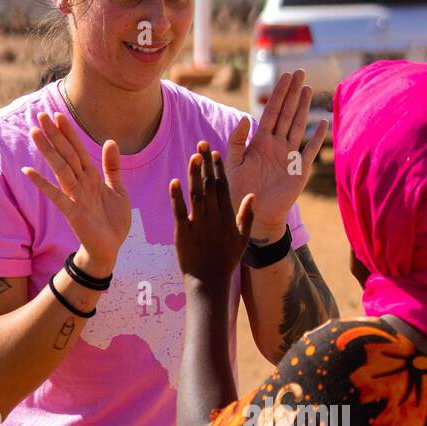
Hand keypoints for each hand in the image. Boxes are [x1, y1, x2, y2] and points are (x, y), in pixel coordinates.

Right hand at [22, 112, 130, 272]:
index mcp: (92, 177)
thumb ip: (112, 167)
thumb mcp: (118, 190)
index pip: (78, 150)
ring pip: (60, 169)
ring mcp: (75, 197)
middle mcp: (81, 183)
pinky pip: (56, 195)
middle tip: (40, 115)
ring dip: (48, 151)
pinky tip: (28, 171)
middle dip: (55, 135)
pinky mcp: (72, 212)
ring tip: (34, 133)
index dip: (69, 133)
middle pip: (66, 155)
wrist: (110, 248)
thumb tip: (110, 141)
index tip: (59, 116)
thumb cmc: (113, 220)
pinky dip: (43, 184)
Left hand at [170, 142, 254, 285]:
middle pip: (210, 185)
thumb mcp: (242, 239)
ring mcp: (199, 225)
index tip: (214, 152)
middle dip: (206, 163)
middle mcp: (214, 218)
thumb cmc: (225, 261)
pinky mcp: (183, 233)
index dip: (218, 168)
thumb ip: (247, 216)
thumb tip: (252, 195)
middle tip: (201, 143)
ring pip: (197, 195)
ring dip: (195, 174)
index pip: (223, 187)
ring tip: (193, 156)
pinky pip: (180, 212)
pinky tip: (175, 181)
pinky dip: (177, 197)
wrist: (208, 282)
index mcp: (228, 217)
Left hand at [223, 70, 327, 230]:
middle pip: (287, 113)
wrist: (255, 213)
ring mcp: (289, 155)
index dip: (279, 93)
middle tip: (299, 72)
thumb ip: (236, 141)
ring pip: (298, 126)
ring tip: (308, 88)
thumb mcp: (232, 164)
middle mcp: (276, 144)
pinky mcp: (300, 169)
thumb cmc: (240, 190)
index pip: (271, 111)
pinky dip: (317, 137)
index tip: (285, 76)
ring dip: (303, 108)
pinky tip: (322, 121)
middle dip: (292, 93)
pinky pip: (310, 150)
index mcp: (260, 141)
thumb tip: (244, 117)